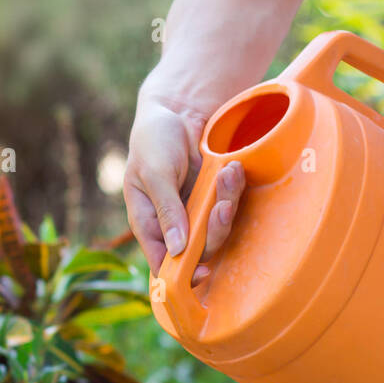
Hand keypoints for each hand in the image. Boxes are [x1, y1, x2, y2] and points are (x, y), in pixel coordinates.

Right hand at [124, 94, 245, 283]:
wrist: (176, 108)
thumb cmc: (154, 140)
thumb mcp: (155, 173)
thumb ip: (166, 210)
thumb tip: (177, 250)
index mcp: (148, 224)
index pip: (163, 263)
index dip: (182, 274)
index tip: (204, 272)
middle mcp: (173, 225)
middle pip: (198, 251)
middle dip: (214, 231)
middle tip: (221, 206)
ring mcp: (195, 212)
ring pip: (218, 229)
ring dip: (228, 204)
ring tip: (229, 174)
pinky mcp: (214, 197)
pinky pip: (230, 205)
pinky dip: (234, 189)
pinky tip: (233, 168)